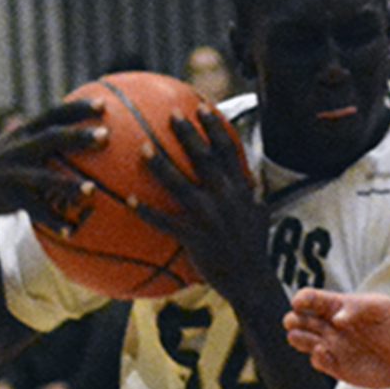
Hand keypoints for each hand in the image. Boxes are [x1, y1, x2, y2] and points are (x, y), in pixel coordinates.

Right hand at [0, 99, 107, 235]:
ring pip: (43, 177)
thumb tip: (79, 127)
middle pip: (51, 138)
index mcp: (26, 133)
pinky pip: (35, 210)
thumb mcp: (20, 145)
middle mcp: (19, 149)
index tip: (103, 104)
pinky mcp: (8, 196)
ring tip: (91, 190)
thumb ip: (44, 135)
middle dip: (77, 136)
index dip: (77, 108)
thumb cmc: (6, 165)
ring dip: (68, 183)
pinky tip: (72, 230)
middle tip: (106, 136)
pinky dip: (53, 220)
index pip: (53, 114)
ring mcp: (12, 172)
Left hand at [132, 108, 268, 306]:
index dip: (215, 128)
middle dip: (188, 134)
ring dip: (161, 165)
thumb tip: (249, 174)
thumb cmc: (253, 248)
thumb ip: (252, 192)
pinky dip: (147, 212)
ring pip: (180, 185)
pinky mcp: (195, 238)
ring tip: (143, 148)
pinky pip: (166, 222)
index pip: (229, 151)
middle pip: (204, 159)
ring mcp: (209, 218)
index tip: (202, 107)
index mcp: (241, 190)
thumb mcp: (260, 215)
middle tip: (171, 114)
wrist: (251, 281)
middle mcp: (226, 199)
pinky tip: (129, 201)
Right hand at [285, 288, 389, 388]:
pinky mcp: (338, 367)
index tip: (300, 303)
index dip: (301, 299)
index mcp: (339, 306)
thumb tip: (336, 318)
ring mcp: (334, 346)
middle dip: (293, 320)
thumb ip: (358, 308)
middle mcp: (332, 326)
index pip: (311, 299)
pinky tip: (323, 353)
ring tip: (308, 339)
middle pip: (300, 320)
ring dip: (298, 338)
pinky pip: (318, 362)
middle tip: (296, 322)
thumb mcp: (383, 308)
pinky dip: (316, 358)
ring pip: (302, 341)